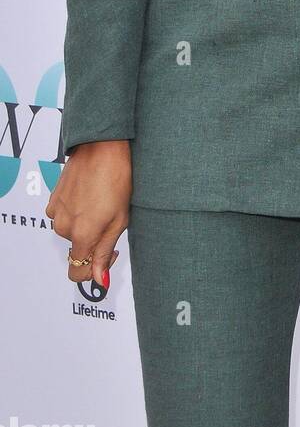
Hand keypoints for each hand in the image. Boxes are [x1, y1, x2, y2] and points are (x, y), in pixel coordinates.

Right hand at [46, 140, 131, 286]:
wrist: (101, 147)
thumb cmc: (117, 179)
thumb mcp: (120, 219)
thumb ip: (105, 251)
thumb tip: (98, 279)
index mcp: (82, 235)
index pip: (76, 272)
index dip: (93, 270)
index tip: (109, 254)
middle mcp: (64, 227)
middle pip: (78, 248)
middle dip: (94, 240)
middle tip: (112, 219)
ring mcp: (56, 212)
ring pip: (71, 231)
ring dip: (85, 224)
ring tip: (102, 203)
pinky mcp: (53, 199)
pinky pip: (64, 215)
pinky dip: (76, 211)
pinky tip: (91, 195)